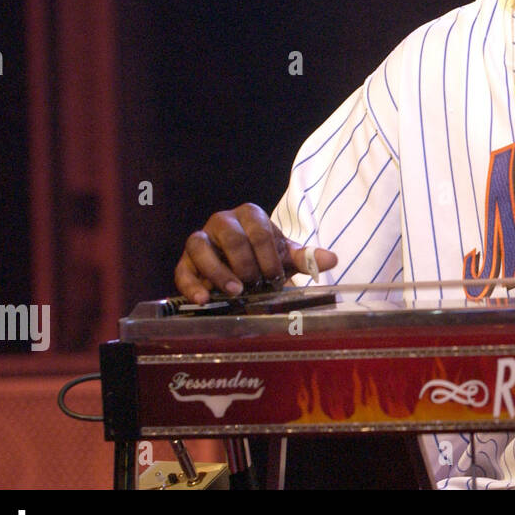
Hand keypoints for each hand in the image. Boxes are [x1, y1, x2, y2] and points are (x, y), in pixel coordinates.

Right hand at [173, 203, 337, 303]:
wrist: (244, 269)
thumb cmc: (265, 258)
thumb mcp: (285, 257)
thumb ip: (306, 258)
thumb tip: (332, 259)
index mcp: (251, 215)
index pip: (260, 230)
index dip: (269, 256)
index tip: (275, 277)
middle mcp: (223, 221)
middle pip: (232, 237)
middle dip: (245, 264)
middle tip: (256, 286)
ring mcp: (201, 239)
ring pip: (199, 246)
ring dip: (218, 271)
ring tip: (234, 292)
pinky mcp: (185, 261)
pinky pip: (182, 269)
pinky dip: (191, 285)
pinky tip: (203, 299)